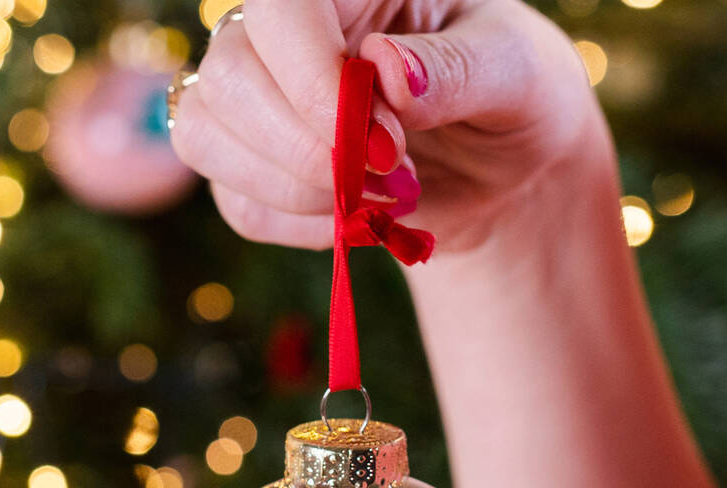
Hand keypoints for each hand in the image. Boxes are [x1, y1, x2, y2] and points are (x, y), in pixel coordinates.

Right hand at [171, 0, 611, 253]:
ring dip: (295, 192)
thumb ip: (461, 70)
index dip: (311, 80)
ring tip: (373, 196)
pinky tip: (350, 216)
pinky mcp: (253, 162)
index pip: (280, 7)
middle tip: (391, 174)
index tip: (382, 143)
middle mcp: (286, 30)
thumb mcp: (517, 76)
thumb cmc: (513, 100)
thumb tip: (387, 75)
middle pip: (229, 77)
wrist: (500, 169)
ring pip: (209, 138)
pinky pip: (235, 203)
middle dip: (306, 152)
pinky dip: (296, 226)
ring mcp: (259, 95)